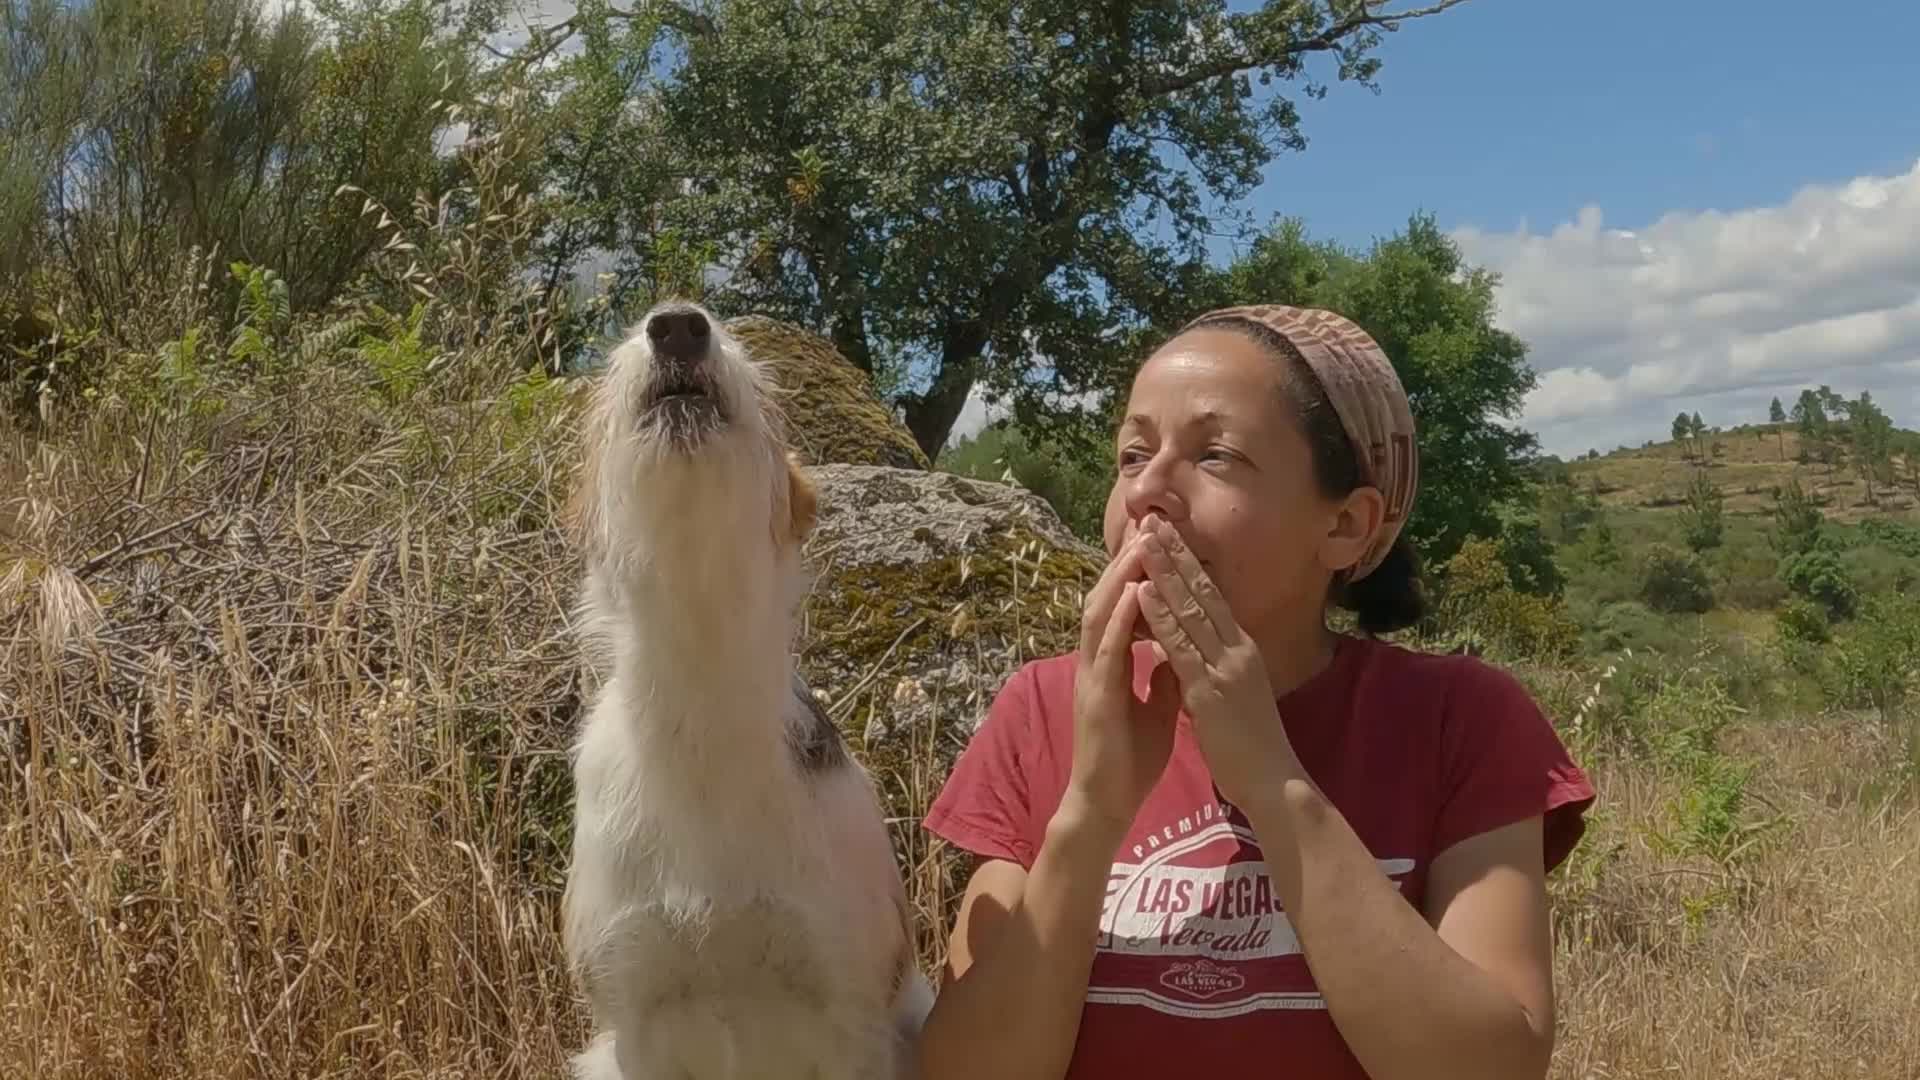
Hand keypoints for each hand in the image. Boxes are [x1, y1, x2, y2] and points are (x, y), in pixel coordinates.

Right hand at [1064, 526, 1181, 831]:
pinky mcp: (1096, 697)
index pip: (1123, 608)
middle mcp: (1097, 663)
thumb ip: (1163, 678)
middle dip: (1127, 561)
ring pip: (1100, 613)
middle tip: (1148, 523)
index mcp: (1112, 665)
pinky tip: (1131, 592)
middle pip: (1107, 598)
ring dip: (1120, 577)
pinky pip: (1106, 649)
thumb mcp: (1156, 710)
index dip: (1138, 573)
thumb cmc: (1129, 761)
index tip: (1158, 539)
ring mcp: (1092, 677)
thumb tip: (1177, 652)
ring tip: (1141, 543)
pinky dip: (1119, 618)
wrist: (1108, 803)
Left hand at [1135, 518, 1302, 810]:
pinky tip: (1145, 591)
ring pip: (1190, 609)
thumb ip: (1219, 666)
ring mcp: (1226, 667)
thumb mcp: (1237, 693)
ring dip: (1164, 572)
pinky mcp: (1211, 690)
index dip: (1189, 564)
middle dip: (1176, 553)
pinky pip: (1181, 646)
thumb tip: (1199, 646)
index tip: (1169, 535)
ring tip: (1143, 540)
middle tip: (1153, 519)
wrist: (1274, 781)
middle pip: (1203, 591)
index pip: (1212, 597)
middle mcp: (1237, 649)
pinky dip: (1161, 616)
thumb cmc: (1252, 745)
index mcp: (1242, 650)